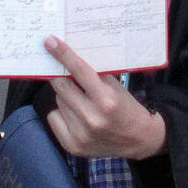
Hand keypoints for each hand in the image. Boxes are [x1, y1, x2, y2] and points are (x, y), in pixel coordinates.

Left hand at [43, 36, 166, 159]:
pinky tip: (76, 115)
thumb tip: (69, 56)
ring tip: (81, 100)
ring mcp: (81, 134)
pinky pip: (54, 117)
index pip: (79, 71)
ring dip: (65, 95)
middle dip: (59, 75)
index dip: (63, 54)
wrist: (139, 140)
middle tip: (60, 69)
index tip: (49, 41)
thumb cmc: (126, 108)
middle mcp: (92, 118)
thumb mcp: (116, 87)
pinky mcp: (73, 145)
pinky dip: (61, 112)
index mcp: (106, 100)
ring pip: (58, 100)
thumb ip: (94, 75)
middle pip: (61, 85)